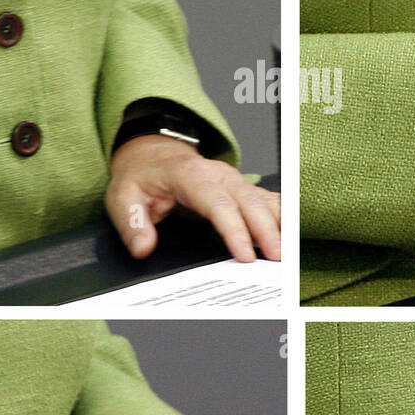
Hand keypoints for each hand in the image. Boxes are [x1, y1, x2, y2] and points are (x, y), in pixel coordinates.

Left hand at [106, 135, 281, 261]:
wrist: (151, 155)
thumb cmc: (141, 177)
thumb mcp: (123, 197)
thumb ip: (132, 223)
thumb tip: (143, 248)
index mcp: (191, 176)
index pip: (218, 204)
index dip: (234, 230)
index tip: (244, 255)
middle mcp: (218, 175)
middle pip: (249, 203)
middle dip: (267, 231)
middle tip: (277, 259)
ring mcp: (234, 180)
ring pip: (263, 200)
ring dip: (279, 225)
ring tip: (290, 251)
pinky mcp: (241, 188)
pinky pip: (267, 200)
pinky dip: (282, 216)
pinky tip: (292, 234)